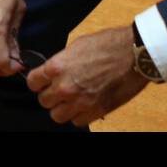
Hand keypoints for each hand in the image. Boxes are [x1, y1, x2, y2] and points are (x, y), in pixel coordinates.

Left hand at [26, 26, 149, 126]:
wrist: (134, 55)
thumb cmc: (108, 44)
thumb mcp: (77, 45)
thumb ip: (62, 61)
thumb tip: (55, 70)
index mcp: (57, 67)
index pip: (32, 82)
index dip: (37, 81)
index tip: (41, 81)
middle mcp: (65, 87)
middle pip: (43, 101)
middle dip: (49, 95)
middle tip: (58, 90)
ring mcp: (80, 101)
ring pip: (57, 116)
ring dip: (61, 108)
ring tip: (70, 100)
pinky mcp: (96, 111)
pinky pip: (77, 122)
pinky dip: (78, 115)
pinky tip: (83, 105)